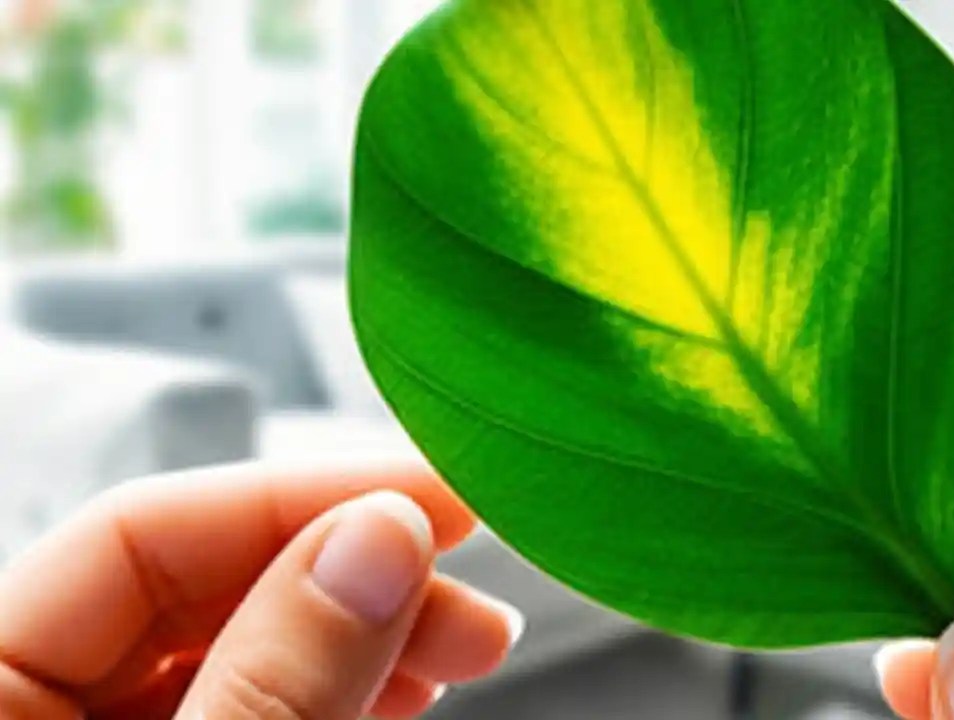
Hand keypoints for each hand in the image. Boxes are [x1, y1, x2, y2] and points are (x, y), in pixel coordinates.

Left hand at [0, 463, 520, 719]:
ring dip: (363, 635)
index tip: (438, 499)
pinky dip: (333, 694)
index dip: (297, 499)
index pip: (132, 536)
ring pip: (232, 655)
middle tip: (476, 600)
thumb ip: (278, 684)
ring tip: (467, 645)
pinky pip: (244, 713)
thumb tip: (380, 537)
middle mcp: (22, 715)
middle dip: (353, 577)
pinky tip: (402, 689)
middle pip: (194, 592)